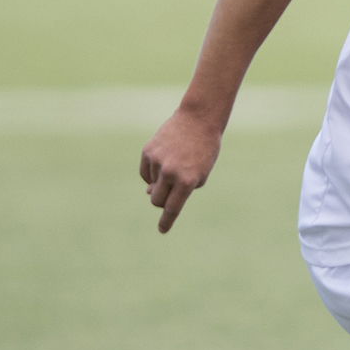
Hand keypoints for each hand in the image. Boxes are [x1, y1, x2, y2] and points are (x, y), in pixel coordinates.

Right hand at [139, 107, 223, 233]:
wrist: (198, 120)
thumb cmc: (204, 150)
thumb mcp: (200, 173)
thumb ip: (179, 189)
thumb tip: (150, 193)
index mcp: (187, 181)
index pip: (172, 208)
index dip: (166, 222)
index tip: (162, 230)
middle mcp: (170, 173)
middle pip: (157, 200)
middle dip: (161, 201)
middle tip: (170, 192)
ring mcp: (157, 161)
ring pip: (151, 185)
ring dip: (160, 181)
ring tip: (175, 163)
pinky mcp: (148, 151)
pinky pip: (145, 172)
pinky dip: (152, 172)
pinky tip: (163, 161)